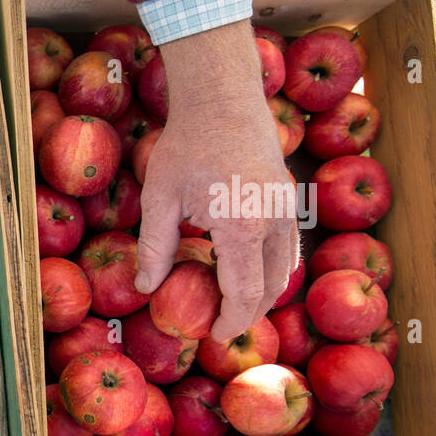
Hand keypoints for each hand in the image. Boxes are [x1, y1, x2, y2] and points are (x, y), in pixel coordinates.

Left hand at [134, 20, 299, 342]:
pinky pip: (287, 248)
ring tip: (230, 306)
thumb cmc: (186, 145)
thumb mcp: (159, 197)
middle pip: (271, 288)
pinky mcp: (289, 199)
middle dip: (247, 314)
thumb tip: (146, 288)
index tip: (211, 335)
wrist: (224, 99)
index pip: (244, 293)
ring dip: (262, 293)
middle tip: (218, 327)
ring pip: (284, 269)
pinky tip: (243, 273)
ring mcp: (287, 209)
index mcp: (241, 227)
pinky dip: (270, 269)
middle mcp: (273, 222)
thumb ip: (154, 247)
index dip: (230, 321)